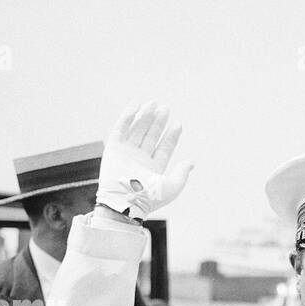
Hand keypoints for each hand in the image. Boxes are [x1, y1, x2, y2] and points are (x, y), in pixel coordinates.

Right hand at [96, 101, 192, 219]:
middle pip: (151, 136)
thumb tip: (191, 163)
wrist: (125, 201)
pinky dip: (128, 117)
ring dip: (145, 117)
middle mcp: (140, 160)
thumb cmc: (148, 198)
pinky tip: (136, 105)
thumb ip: (181, 174)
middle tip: (166, 108)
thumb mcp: (171, 187)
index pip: (164, 148)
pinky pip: (121, 129)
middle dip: (158, 122)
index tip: (178, 124)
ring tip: (154, 104)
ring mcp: (127, 153)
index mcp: (154, 169)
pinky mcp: (113, 149)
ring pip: (137, 130)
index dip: (171, 136)